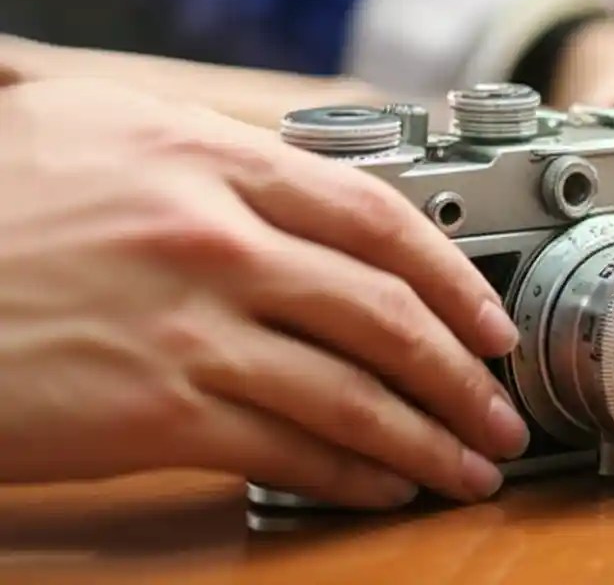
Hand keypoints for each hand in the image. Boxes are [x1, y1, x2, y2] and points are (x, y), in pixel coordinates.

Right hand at [0, 79, 528, 507]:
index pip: (377, 215)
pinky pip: (287, 449)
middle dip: (463, 372)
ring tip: (472, 466)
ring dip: (429, 436)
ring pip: (353, 393)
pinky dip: (352, 473)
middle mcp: (214, 239)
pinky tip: (388, 486)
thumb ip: (218, 157)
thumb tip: (319, 189)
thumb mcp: (103, 133)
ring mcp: (189, 328)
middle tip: (503, 410)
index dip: (454, 276)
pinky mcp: (155, 412)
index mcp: (210, 160)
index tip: (491, 321)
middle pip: (385, 312)